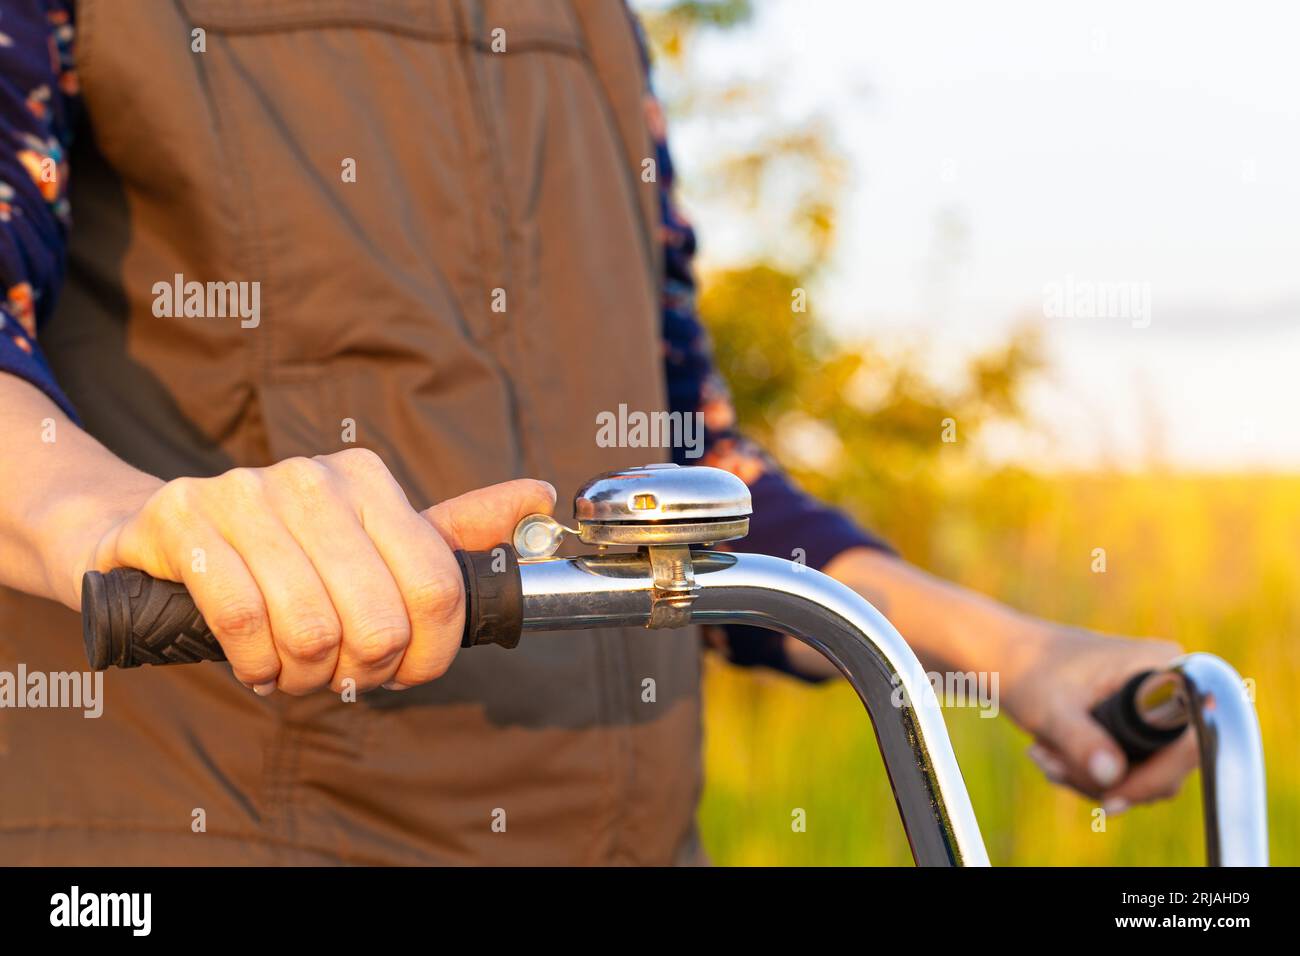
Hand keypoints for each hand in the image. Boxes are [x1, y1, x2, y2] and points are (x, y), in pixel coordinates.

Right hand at [82, 449, 552, 695]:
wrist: (162, 534)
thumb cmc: (284, 552)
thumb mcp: (373, 539)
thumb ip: (450, 534)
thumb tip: (542, 498)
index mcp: (369, 479)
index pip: (437, 588)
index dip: (430, 654)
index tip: (407, 674)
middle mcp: (313, 478)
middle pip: (379, 620)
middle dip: (363, 673)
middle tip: (340, 677)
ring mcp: (244, 492)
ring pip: (311, 629)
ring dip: (305, 677)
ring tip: (294, 670)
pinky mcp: (183, 518)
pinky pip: (243, 622)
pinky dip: (255, 665)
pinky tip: (256, 663)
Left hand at [818, 547, 1197, 814]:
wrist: (1002, 656)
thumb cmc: (1027, 670)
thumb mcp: (1051, 709)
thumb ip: (1081, 741)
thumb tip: (1113, 778)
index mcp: (1162, 667)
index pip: (1190, 740)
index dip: (1158, 776)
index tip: (1111, 796)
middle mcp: (1169, 685)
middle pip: (1168, 765)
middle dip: (1108, 778)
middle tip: (1051, 766)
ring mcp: (1154, 706)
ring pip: (1143, 772)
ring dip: (1089, 777)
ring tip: (1043, 756)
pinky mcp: (1135, 724)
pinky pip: (1126, 767)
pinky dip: (1087, 771)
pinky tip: (1050, 755)